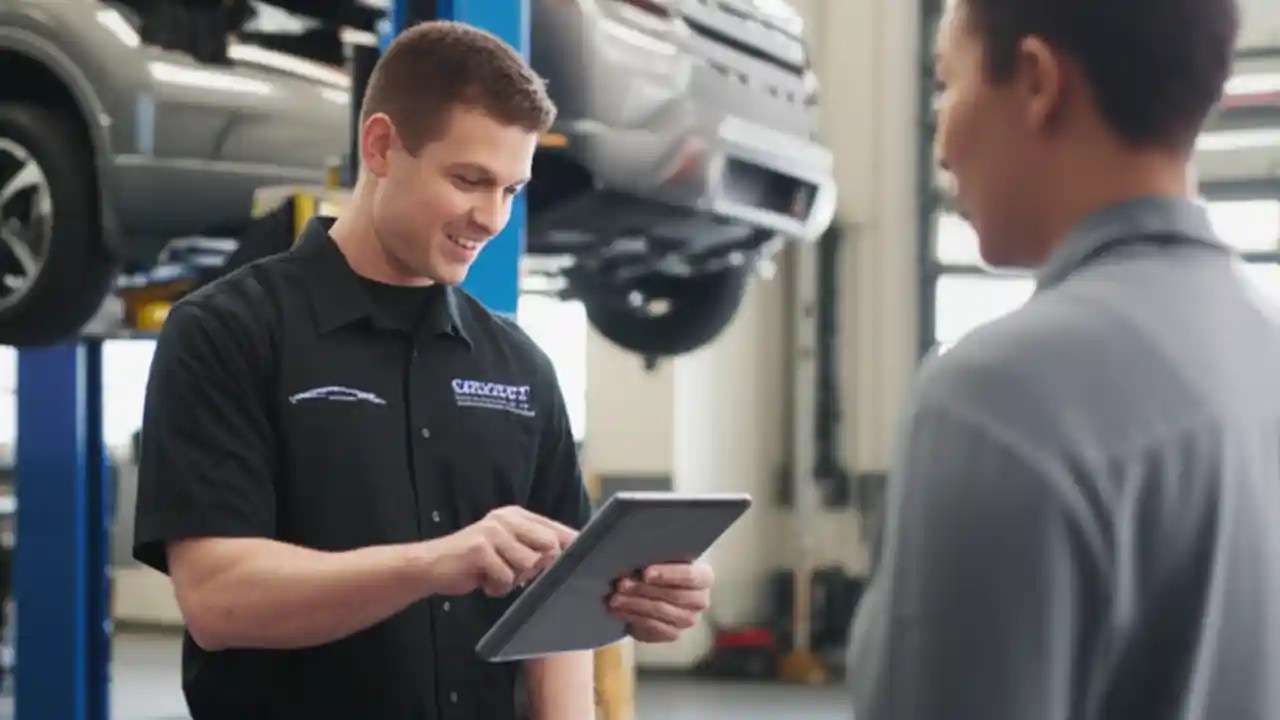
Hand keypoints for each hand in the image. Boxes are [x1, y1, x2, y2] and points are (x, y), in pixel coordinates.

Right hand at [424, 506, 576, 596]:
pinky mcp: (480, 550)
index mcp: (517, 516)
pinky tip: (484, 582)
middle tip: (519, 576)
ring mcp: (493, 532)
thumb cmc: (474, 562)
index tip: (581, 564)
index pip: (556, 529)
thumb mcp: (506, 549)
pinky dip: (497, 588)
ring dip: (515, 580)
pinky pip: (506, 578)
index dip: (571, 547)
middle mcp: (507, 519)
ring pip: (529, 564)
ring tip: (495, 577)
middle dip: (540, 568)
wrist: (431, 565)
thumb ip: (533, 549)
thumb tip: (569, 558)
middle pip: (549, 545)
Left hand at [607, 560, 713, 642]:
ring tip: (614, 598)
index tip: (646, 573)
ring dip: (634, 604)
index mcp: (704, 577)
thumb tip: (636, 555)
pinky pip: (653, 628)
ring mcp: (688, 620)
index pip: (690, 576)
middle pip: (673, 596)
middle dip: (644, 589)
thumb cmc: (662, 567)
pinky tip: (617, 610)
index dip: (668, 575)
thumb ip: (657, 556)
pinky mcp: (673, 634)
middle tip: (621, 584)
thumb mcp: (663, 557)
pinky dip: (632, 617)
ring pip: (661, 612)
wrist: (659, 588)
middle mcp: (700, 600)